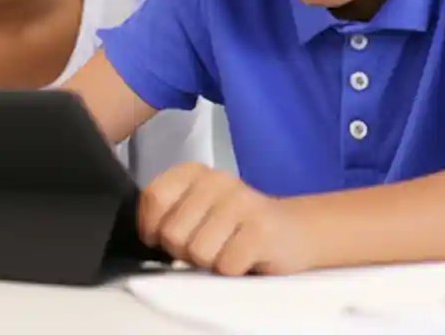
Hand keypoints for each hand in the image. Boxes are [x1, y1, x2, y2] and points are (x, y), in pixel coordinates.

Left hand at [138, 162, 311, 275]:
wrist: (295, 231)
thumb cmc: (235, 228)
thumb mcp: (197, 211)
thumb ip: (169, 215)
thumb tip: (149, 237)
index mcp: (195, 173)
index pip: (154, 197)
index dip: (153, 228)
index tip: (165, 238)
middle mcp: (217, 180)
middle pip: (172, 232)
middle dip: (185, 251)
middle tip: (209, 245)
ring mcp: (241, 202)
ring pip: (198, 252)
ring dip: (211, 263)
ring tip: (227, 250)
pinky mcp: (261, 230)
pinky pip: (226, 265)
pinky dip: (232, 271)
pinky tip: (246, 258)